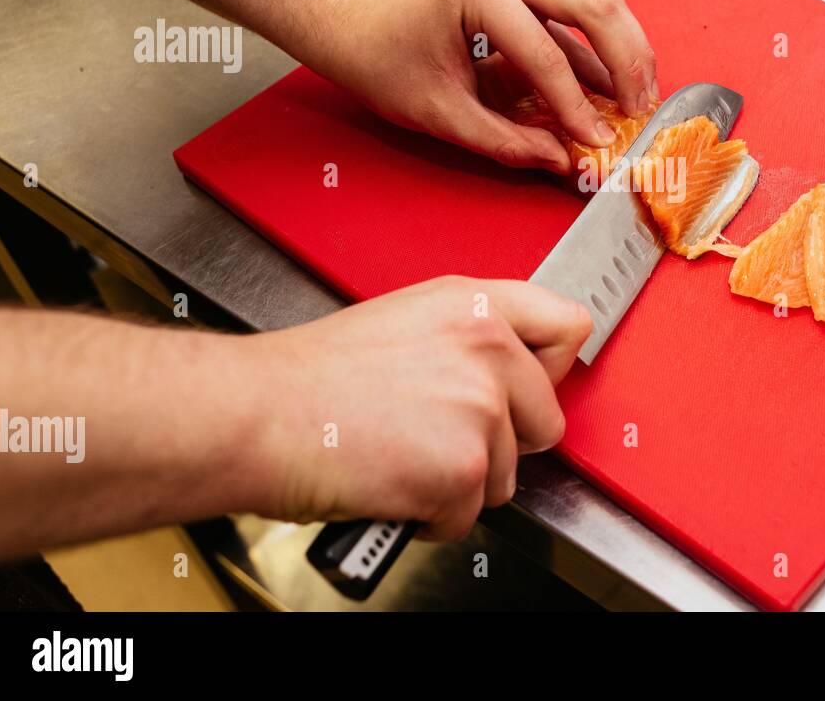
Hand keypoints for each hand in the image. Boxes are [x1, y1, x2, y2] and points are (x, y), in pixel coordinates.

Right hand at [240, 276, 590, 539]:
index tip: (535, 387)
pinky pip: (467, 516)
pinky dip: (430, 519)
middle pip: (546, 421)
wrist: (257, 416)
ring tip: (402, 459)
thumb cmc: (307, 378)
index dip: (552, 368)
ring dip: (459, 483)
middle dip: (501, 444)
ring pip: (507, 476)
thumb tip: (504, 374)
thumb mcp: (402, 323)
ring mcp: (481, 407)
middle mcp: (488, 347)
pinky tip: (391, 486)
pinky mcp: (464, 467)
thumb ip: (464, 339)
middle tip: (440, 439)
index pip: (567, 326)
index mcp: (472, 304)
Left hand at [314, 0, 658, 173]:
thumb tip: (561, 160)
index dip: (575, 106)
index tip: (597, 144)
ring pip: (599, 4)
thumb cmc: (385, 62)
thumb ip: (504, 141)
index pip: (546, 54)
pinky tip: (618, 91)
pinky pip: (582, 18)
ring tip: (642, 101)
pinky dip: (605, 53)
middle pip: (596, 6)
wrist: (358, 26)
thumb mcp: (440, 115)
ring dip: (626, 53)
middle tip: (642, 111)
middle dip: (627, 62)